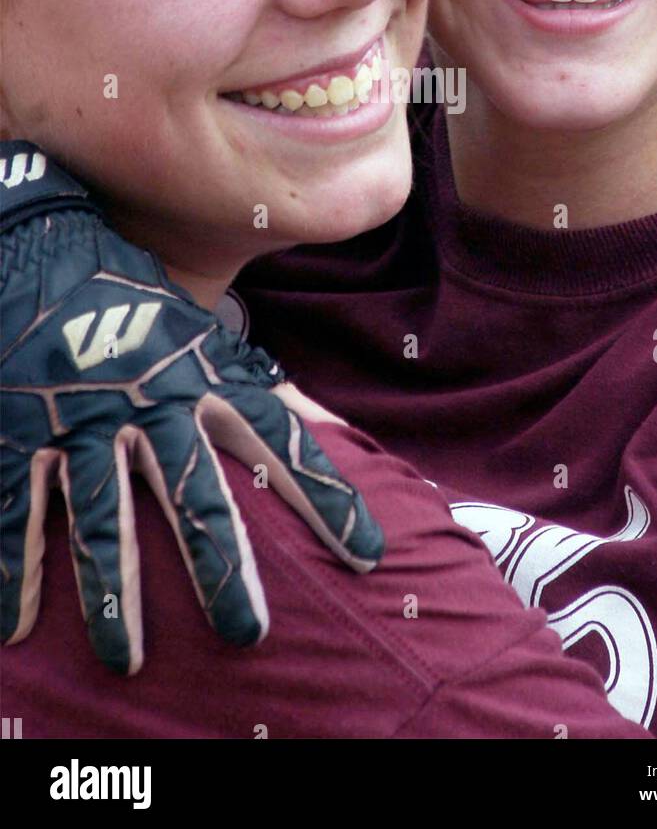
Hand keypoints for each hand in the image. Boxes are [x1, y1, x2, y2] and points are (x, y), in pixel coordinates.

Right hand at [1, 151, 382, 674]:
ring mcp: (83, 419)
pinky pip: (21, 509)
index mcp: (206, 378)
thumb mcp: (211, 339)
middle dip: (222, 566)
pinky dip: (18, 566)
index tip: (368, 554)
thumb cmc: (137, 304)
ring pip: (103, 519)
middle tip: (248, 633)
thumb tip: (345, 430)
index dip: (328, 497)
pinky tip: (19, 624)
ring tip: (127, 660)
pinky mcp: (23, 431)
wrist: (41, 251)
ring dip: (115, 594)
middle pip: (193, 494)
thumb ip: (272, 393)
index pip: (280, 444)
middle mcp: (152, 402)